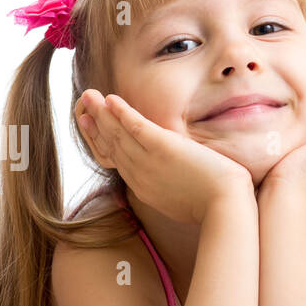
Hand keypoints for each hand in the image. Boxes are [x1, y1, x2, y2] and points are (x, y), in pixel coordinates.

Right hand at [75, 89, 254, 224]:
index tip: (92, 129)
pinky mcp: (162, 148)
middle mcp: (139, 175)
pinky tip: (110, 100)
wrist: (224, 207)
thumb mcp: (182, 202)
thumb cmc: (213, 206)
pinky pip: (136, 127)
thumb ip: (169, 188)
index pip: (117, 162)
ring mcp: (149, 162)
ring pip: (118, 135)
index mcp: (143, 188)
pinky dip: (121, 113)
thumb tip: (172, 179)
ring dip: (101, 114)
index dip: (102, 144)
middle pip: (112, 147)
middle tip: (81, 110)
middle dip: (94, 127)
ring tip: (88, 97)